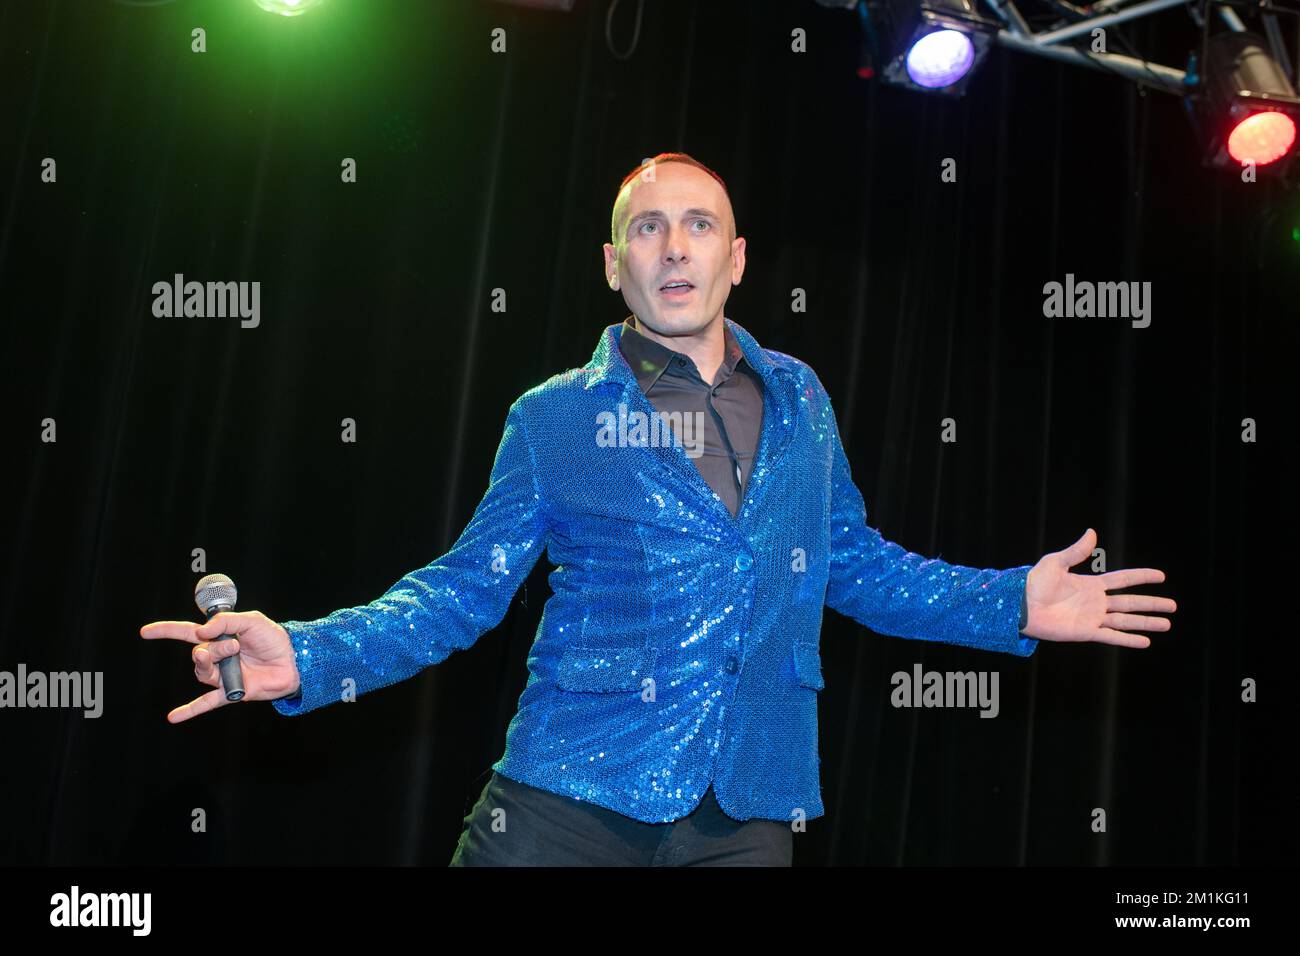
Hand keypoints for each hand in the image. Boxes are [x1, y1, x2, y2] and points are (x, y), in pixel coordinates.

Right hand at [140, 610, 300, 722]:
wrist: (293, 660)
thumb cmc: (273, 639)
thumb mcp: (252, 620)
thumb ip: (227, 621)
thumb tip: (202, 632)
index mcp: (219, 637)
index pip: (186, 633)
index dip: (166, 631)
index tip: (146, 631)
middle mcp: (217, 657)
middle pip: (197, 654)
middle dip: (213, 648)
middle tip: (235, 644)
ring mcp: (222, 676)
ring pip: (203, 673)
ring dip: (215, 662)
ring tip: (235, 653)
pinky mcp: (231, 692)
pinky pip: (206, 703)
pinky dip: (189, 710)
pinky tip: (173, 717)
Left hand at [1022, 528, 1175, 647]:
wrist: (1021, 606)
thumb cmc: (1034, 583)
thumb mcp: (1056, 562)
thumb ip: (1076, 551)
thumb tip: (1092, 532)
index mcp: (1090, 584)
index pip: (1123, 579)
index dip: (1141, 577)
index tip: (1162, 576)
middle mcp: (1095, 602)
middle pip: (1130, 602)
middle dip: (1151, 603)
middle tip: (1174, 605)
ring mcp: (1092, 618)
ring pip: (1126, 621)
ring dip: (1146, 622)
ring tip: (1167, 623)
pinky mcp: (1086, 632)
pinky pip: (1112, 636)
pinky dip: (1129, 640)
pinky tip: (1145, 641)